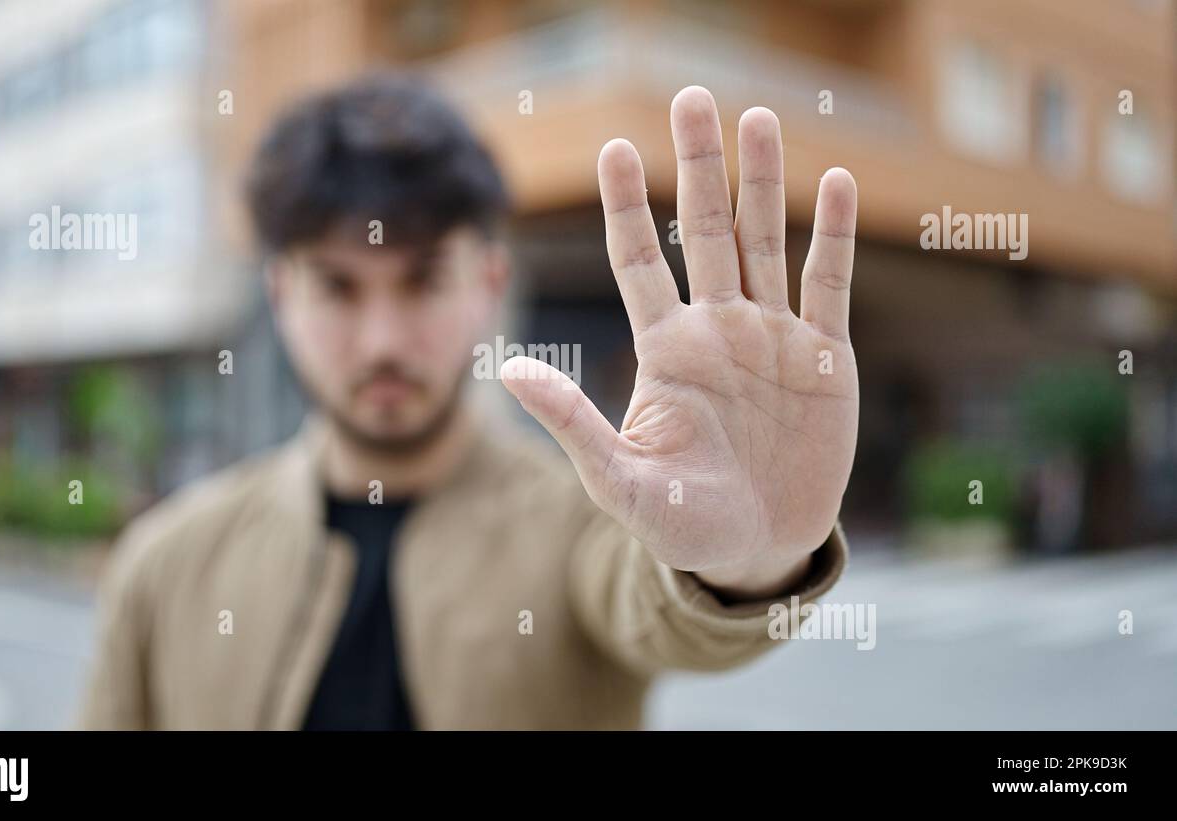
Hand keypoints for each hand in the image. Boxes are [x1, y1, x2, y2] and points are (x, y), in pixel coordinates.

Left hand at [501, 86, 857, 597]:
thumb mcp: (618, 480)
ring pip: (766, 240)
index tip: (612, 148)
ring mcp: (771, 338)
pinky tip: (837, 182)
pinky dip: (835, 235)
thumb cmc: (680, 523)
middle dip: (699, 166)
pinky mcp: (823, 357)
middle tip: (691, 98)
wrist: (755, 552)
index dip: (627, 206)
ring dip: (762, 180)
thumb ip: (571, 422)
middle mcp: (718, 329)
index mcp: (667, 349)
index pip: (641, 261)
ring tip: (758, 117)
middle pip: (707, 230)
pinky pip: (829, 284)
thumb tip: (506, 370)